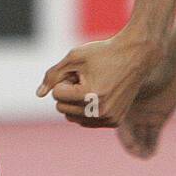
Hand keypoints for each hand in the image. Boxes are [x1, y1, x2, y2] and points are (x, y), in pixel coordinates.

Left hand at [36, 32, 164, 127]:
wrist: (136, 55)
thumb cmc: (103, 53)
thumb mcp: (74, 57)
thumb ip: (53, 75)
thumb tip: (39, 94)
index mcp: (89, 95)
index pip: (56, 94)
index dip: (64, 79)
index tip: (80, 71)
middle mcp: (100, 111)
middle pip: (62, 108)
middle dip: (68, 91)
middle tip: (85, 77)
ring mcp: (109, 119)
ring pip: (72, 117)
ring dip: (75, 102)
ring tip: (91, 85)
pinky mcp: (114, 122)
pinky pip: (86, 121)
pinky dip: (86, 109)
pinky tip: (99, 94)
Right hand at [117, 61, 175, 157]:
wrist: (171, 63)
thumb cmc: (150, 67)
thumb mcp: (136, 79)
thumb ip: (125, 87)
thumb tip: (112, 91)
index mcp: (120, 103)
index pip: (115, 122)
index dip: (117, 132)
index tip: (124, 141)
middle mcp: (129, 114)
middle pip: (127, 135)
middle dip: (130, 144)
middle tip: (136, 150)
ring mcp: (142, 119)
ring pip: (139, 139)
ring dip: (140, 149)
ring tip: (144, 154)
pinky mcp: (156, 122)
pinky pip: (152, 138)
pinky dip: (151, 146)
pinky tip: (152, 152)